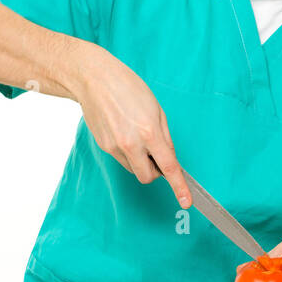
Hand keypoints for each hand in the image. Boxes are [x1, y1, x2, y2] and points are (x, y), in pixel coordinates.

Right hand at [71, 44, 191, 207]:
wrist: (95, 80)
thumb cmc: (128, 88)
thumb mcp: (157, 110)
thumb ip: (165, 137)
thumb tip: (169, 158)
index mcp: (149, 132)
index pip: (168, 167)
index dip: (179, 187)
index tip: (186, 202)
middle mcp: (131, 144)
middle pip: (148, 177)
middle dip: (156, 171)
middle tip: (156, 152)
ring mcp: (115, 147)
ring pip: (134, 169)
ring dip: (141, 161)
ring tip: (137, 136)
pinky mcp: (103, 146)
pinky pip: (121, 160)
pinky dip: (128, 153)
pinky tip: (124, 132)